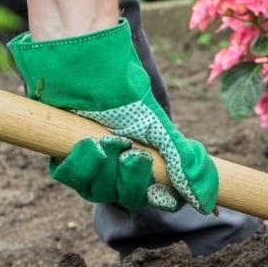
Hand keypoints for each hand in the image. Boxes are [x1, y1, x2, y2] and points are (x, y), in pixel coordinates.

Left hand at [8, 20, 217, 212]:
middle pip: (128, 198)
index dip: (161, 198)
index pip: (157, 197)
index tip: (160, 189)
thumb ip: (183, 162)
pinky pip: (71, 178)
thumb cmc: (125, 94)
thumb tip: (206, 199)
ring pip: (99, 191)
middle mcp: (117, 169)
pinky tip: (89, 144)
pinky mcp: (62, 156)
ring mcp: (90, 165)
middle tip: (133, 155)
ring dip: (107, 171)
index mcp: (144, 163)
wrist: (89, 67)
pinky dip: (83, 164)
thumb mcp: (159, 127)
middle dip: (132, 181)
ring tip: (110, 141)